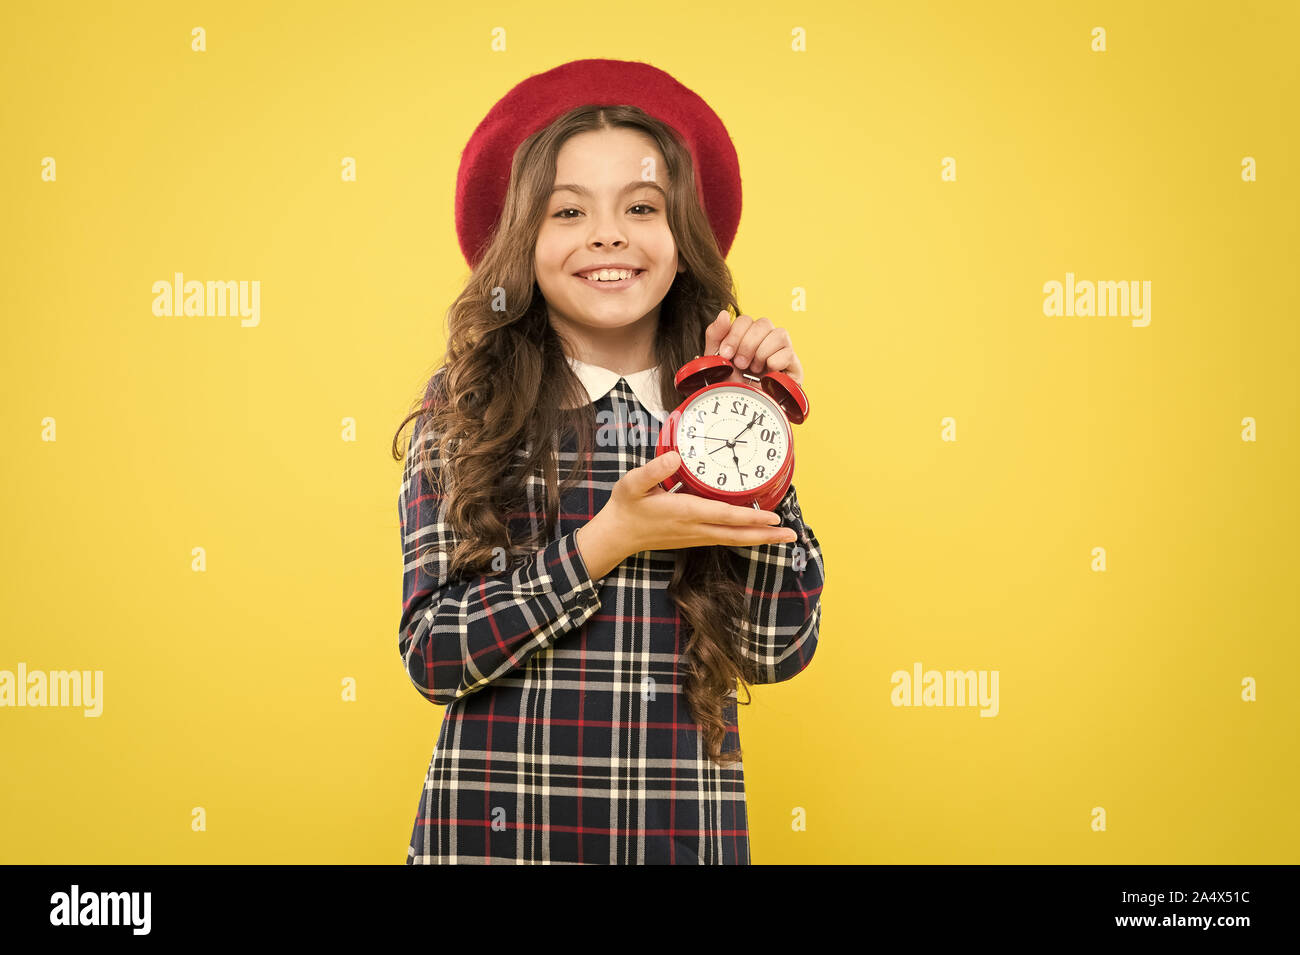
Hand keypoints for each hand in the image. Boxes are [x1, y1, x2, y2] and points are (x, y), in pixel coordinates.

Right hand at [575, 451, 797, 579]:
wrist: (617, 536)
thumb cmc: (626, 508)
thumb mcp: (632, 484)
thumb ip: (653, 470)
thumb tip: (676, 456)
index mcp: (684, 512)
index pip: (725, 516)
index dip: (751, 517)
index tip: (774, 517)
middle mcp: (695, 528)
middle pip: (737, 535)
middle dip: (766, 535)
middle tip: (791, 535)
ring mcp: (695, 536)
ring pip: (734, 539)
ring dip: (760, 538)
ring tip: (783, 536)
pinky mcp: (694, 538)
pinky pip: (725, 538)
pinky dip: (745, 536)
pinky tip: (756, 533)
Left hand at [704, 310, 803, 385]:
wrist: (743, 410)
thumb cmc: (731, 386)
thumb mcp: (716, 360)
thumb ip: (715, 335)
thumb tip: (724, 314)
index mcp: (748, 336)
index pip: (746, 319)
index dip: (734, 334)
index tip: (725, 354)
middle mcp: (767, 341)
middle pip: (764, 323)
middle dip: (747, 344)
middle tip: (740, 364)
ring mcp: (782, 352)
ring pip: (779, 334)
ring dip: (761, 353)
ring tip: (755, 370)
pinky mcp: (794, 367)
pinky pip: (788, 353)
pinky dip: (774, 364)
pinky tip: (767, 375)